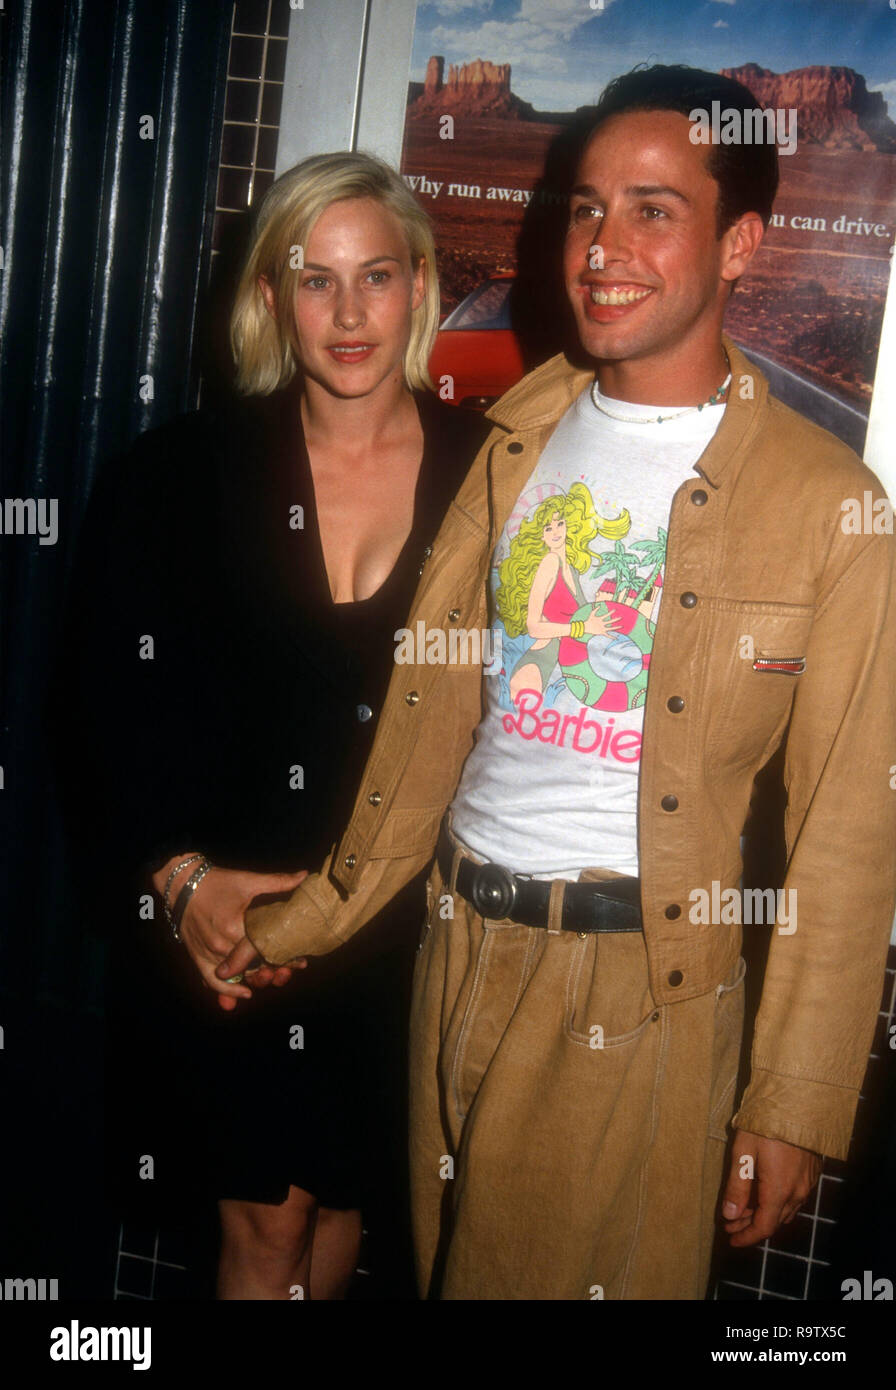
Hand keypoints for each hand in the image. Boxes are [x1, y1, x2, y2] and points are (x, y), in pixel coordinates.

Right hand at [152, 856, 306, 1003]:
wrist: (184, 885)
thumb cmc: (218, 882)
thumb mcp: (249, 880)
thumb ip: (278, 882)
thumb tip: (304, 876)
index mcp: (236, 927)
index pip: (266, 951)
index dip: (285, 959)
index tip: (300, 961)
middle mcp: (221, 945)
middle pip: (254, 967)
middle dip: (274, 970)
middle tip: (288, 969)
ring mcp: (209, 954)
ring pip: (238, 976)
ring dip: (257, 979)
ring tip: (273, 977)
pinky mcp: (198, 958)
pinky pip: (212, 981)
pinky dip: (228, 990)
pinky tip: (245, 993)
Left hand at [583, 604, 620, 636]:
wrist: (586, 627)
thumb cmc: (588, 620)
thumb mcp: (592, 614)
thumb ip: (595, 609)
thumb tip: (599, 605)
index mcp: (600, 619)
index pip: (607, 615)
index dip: (610, 612)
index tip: (614, 610)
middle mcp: (602, 624)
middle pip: (610, 621)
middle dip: (615, 619)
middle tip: (620, 617)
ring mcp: (602, 628)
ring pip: (610, 628)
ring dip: (616, 627)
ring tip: (621, 626)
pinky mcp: (601, 632)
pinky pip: (607, 635)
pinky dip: (611, 637)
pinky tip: (615, 638)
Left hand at [721, 1129, 821, 1246]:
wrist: (798, 1100)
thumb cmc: (765, 1123)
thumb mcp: (743, 1152)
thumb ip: (737, 1186)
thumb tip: (730, 1215)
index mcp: (779, 1190)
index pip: (764, 1227)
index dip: (747, 1237)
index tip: (731, 1240)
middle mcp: (797, 1192)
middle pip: (774, 1220)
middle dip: (751, 1225)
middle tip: (730, 1223)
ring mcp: (808, 1182)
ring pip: (786, 1210)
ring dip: (764, 1214)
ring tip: (742, 1209)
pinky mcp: (811, 1171)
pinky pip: (795, 1197)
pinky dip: (777, 1202)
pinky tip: (763, 1193)